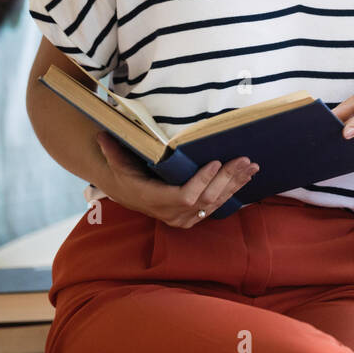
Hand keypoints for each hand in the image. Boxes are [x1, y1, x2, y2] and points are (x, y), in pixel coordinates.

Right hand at [96, 132, 257, 227]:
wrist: (126, 193)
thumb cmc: (124, 174)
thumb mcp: (117, 162)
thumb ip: (113, 149)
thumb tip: (102, 134)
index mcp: (156, 200)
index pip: (185, 196)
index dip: (202, 181)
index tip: (215, 161)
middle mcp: (173, 213)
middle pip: (207, 199)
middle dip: (228, 178)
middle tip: (243, 159)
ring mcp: (185, 218)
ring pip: (216, 203)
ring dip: (236, 183)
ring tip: (251, 165)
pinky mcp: (194, 217)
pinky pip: (218, 206)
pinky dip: (234, 190)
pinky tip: (247, 176)